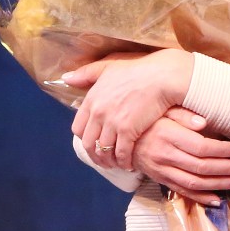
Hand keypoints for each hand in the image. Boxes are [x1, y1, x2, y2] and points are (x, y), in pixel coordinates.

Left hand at [65, 49, 193, 170]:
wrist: (163, 76)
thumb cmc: (139, 69)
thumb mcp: (109, 66)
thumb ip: (87, 73)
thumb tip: (66, 78)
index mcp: (92, 99)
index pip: (78, 128)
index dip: (86, 138)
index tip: (94, 143)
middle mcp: (98, 113)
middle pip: (89, 143)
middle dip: (95, 155)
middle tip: (104, 159)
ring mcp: (112, 123)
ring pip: (103, 151)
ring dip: (109, 161)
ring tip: (116, 164)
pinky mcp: (128, 131)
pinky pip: (121, 153)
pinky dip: (124, 162)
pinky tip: (129, 164)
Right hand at [134, 107, 229, 205]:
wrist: (123, 139)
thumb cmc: (150, 120)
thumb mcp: (164, 109)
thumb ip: (184, 115)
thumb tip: (204, 122)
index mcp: (169, 136)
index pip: (200, 147)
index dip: (222, 150)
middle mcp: (165, 156)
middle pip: (201, 167)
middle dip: (227, 169)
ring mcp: (162, 171)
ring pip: (194, 183)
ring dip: (218, 184)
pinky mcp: (161, 180)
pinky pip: (182, 192)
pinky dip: (200, 197)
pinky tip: (217, 198)